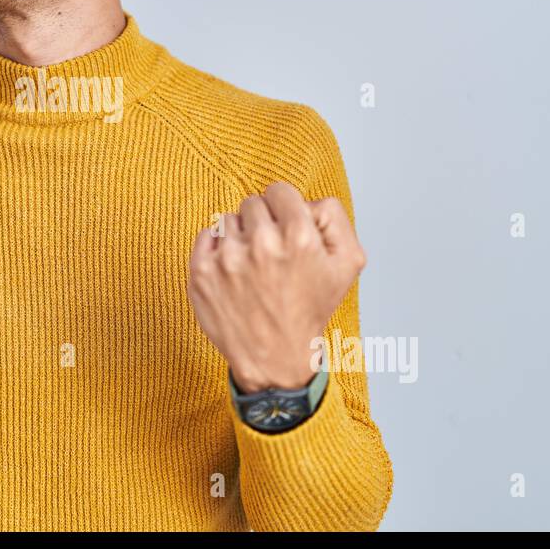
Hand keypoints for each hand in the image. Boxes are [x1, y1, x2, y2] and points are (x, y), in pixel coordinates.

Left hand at [187, 181, 366, 390]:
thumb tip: (306, 199)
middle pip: (253, 202)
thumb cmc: (309, 310)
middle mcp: (262, 244)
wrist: (275, 358)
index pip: (279, 190)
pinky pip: (206, 235)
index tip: (285, 228)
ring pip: (229, 219)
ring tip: (252, 267)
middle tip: (271, 253)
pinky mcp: (201, 271)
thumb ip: (334, 217)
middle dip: (263, 223)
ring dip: (240, 237)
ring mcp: (227, 258)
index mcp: (299, 237)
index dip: (284, 208)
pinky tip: (233, 272)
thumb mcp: (347, 264)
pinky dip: (217, 249)